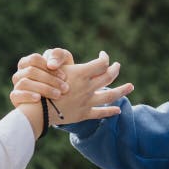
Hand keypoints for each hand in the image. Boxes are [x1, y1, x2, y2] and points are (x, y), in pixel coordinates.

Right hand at [10, 48, 74, 100]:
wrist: (62, 95)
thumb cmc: (60, 75)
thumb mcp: (63, 60)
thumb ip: (58, 55)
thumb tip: (51, 65)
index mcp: (28, 62)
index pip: (34, 59)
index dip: (48, 66)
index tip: (64, 76)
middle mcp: (20, 73)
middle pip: (31, 71)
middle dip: (50, 79)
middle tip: (65, 88)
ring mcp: (16, 85)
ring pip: (24, 83)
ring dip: (43, 88)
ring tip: (57, 94)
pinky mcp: (15, 98)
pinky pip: (16, 95)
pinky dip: (27, 96)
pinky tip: (39, 98)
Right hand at [10, 49, 133, 124]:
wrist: (38, 109)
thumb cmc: (43, 84)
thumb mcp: (55, 68)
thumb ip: (68, 63)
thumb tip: (74, 61)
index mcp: (81, 73)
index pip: (101, 63)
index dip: (104, 58)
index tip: (103, 55)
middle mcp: (87, 87)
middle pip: (108, 76)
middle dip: (114, 69)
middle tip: (117, 65)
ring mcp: (87, 101)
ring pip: (110, 95)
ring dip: (122, 90)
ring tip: (130, 86)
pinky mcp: (83, 113)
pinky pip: (100, 112)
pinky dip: (110, 111)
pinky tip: (118, 110)